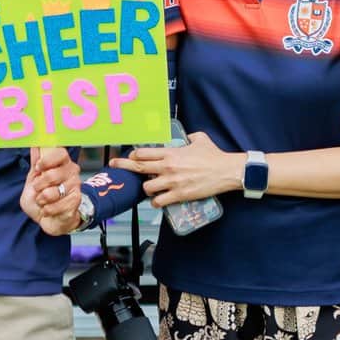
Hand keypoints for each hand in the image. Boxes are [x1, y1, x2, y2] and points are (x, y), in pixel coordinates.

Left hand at [21, 147, 83, 234]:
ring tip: (44, 201)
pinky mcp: (76, 202)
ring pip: (53, 192)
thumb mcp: (33, 179)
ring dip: (42, 200)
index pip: (60, 153)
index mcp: (62, 163)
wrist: (50, 220)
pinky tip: (49, 209)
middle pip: (53, 174)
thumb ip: (35, 162)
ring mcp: (75, 187)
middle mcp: (71, 172)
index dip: (47, 160)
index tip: (38, 167)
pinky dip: (47, 210)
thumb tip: (35, 144)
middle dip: (39, 185)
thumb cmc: (41, 199)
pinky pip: (56, 206)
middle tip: (38, 189)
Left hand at [110, 131, 240, 206]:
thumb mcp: (200, 139)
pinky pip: (159, 201)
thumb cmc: (214, 155)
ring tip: (150, 188)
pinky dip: (156, 202)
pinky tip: (158, 200)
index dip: (134, 155)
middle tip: (114, 165)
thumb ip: (189, 137)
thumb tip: (187, 137)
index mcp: (171, 153)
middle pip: (138, 167)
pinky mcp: (179, 195)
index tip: (131, 156)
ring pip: (147, 187)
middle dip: (123, 166)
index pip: (143, 153)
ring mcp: (172, 182)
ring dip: (146, 188)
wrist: (226, 171)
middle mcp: (168, 167)